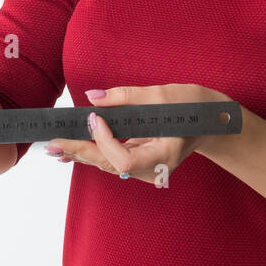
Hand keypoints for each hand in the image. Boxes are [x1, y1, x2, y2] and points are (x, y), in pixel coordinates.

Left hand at [47, 84, 231, 183]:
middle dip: (81, 151)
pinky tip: (72, 150)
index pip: (125, 159)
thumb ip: (127, 96)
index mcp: (164, 157)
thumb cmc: (194, 106)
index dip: (105, 141)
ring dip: (82, 153)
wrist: (212, 121)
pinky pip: (113, 160)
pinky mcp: (141, 162)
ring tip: (55, 147)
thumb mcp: (163, 95)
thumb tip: (93, 97)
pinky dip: (93, 152)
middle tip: (53, 143)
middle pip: (111, 165)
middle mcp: (154, 170)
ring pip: (109, 164)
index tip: (93, 118)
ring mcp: (147, 169)